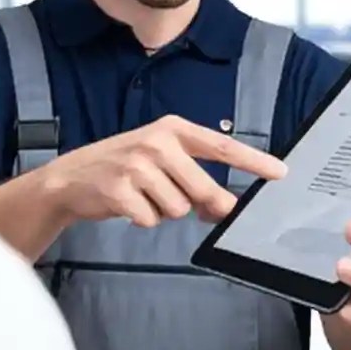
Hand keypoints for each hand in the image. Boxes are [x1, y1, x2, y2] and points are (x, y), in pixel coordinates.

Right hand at [36, 114, 287, 227]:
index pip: (222, 145)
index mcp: (172, 129)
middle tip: (182, 200)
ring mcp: (137, 165)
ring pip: (178, 209)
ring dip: (163, 210)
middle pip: (203, 189)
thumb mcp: (159, 158)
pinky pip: (151, 220)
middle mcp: (157, 142)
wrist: (71, 177)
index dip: (253, 160)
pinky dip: (143, 219)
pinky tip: (127, 205)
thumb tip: (224, 208)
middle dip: (200, 204)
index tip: (280, 172)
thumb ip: (193, 176)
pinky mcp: (120, 190)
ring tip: (143, 196)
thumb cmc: (122, 166)